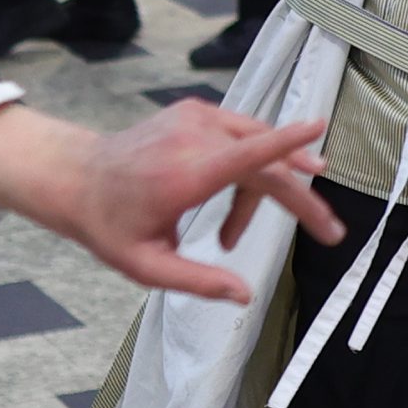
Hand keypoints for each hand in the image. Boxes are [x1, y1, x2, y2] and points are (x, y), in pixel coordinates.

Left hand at [0, 99, 339, 301]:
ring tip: (230, 237)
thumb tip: (245, 295)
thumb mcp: (146, 267)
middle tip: (330, 232)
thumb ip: (197, 281)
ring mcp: (195, 117)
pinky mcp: (197, 111)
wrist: (77, 177)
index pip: (247, 155)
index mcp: (184, 173)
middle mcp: (193, 137)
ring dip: (262, 192)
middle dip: (301, 200)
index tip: (319, 127)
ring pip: (259, 151)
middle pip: (268, 163)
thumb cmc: (110, 225)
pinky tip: (228, 202)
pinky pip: (243, 138)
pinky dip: (248, 170)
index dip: (287, 144)